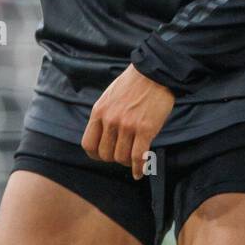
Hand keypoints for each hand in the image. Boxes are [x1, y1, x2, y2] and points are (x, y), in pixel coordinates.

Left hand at [82, 65, 174, 179]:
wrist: (155, 71)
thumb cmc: (134, 83)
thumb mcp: (110, 96)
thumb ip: (104, 115)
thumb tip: (103, 136)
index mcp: (99, 111)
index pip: (89, 144)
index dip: (96, 155)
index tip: (104, 156)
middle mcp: (111, 120)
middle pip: (106, 154)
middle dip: (114, 159)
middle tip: (123, 155)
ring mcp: (128, 125)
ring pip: (122, 158)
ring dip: (128, 163)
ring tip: (134, 161)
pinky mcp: (145, 129)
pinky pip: (139, 157)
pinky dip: (139, 168)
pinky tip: (140, 172)